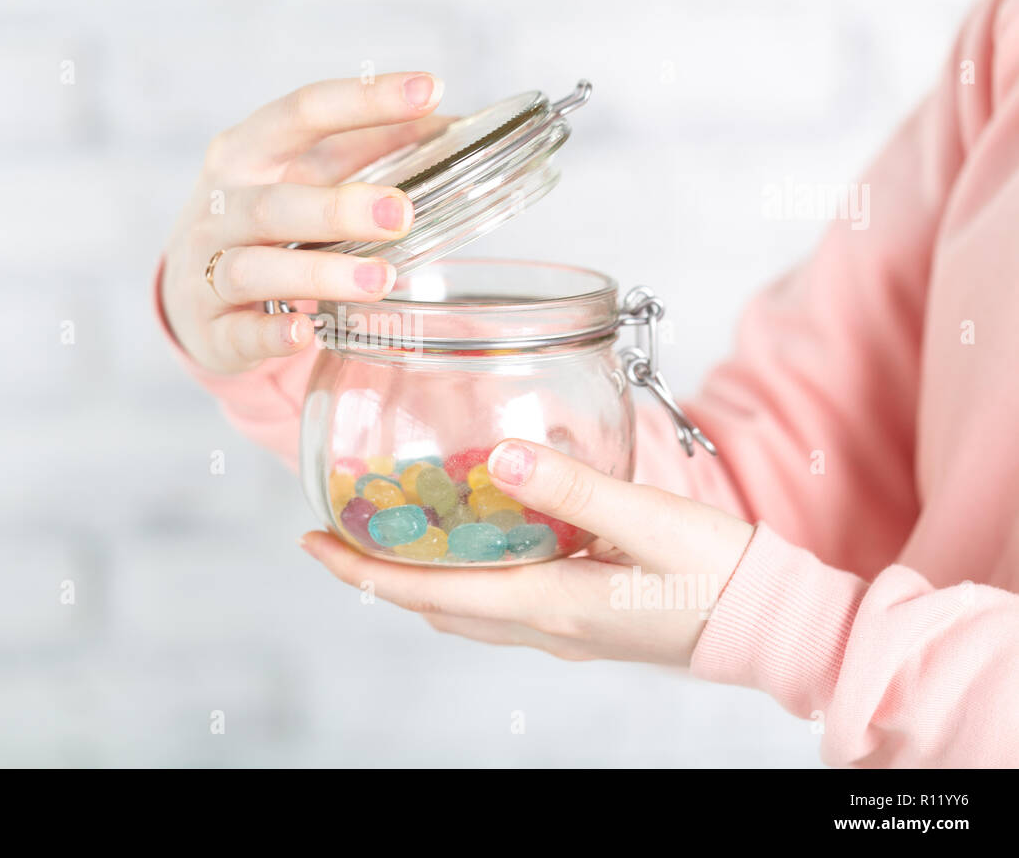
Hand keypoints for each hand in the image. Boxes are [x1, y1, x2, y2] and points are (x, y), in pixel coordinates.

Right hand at [159, 72, 446, 373]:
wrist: (189, 291)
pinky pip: (240, 332)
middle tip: (402, 214)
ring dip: (319, 272)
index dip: (364, 99)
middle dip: (339, 207)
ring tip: (380, 279)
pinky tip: (306, 333)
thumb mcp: (302, 175)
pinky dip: (271, 334)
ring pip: (253, 268)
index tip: (427, 89)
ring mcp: (207, 270)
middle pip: (275, 203)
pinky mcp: (212, 330)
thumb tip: (453, 125)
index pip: (303, 113)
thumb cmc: (263, 221)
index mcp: (248, 152)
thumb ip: (366, 149)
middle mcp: (221, 207)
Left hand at [300, 439, 754, 664]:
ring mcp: (564, 626)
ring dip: (420, 580)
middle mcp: (545, 624)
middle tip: (335, 537)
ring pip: (467, 609)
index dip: (365, 570)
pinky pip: (503, 602)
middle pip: (436, 606)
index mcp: (548, 603)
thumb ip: (572, 491)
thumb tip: (500, 458)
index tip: (313, 543)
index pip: (430, 593)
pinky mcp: (585, 615)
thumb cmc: (718, 574)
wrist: (772, 621)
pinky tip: (478, 543)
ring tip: (392, 539)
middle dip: (378, 575)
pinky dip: (468, 579)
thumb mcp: (647, 522)